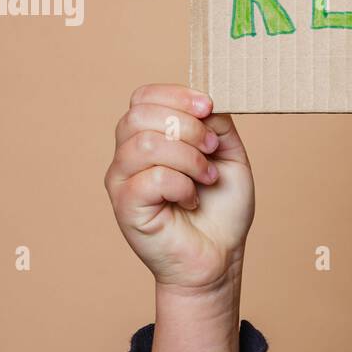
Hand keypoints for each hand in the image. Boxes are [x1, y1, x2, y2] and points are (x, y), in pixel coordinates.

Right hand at [105, 84, 254, 351]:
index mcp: (149, 136)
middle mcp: (128, 154)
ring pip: (145, 143)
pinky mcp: (125, 207)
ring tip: (206, 177)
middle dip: (186, 126)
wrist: (220, 256)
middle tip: (211, 150)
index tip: (208, 108)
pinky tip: (191, 200)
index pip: (144, 97)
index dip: (176, 95)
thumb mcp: (230, 156)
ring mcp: (122, 181)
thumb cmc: (220, 209)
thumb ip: (216, 125)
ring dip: (187, 157)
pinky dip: (181, 184)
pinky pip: (150, 178)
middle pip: (140, 114)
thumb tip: (205, 103)